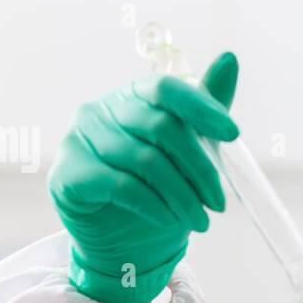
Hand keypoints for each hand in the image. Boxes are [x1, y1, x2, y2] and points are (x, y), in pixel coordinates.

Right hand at [48, 55, 239, 302]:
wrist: (119, 242)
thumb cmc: (155, 192)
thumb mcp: (187, 152)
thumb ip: (205, 108)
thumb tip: (230, 59)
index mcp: (132, 97)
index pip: (167, 89)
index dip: (202, 108)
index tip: (233, 134)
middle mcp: (102, 111)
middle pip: (161, 128)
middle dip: (200, 169)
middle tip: (219, 203)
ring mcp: (80, 139)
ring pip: (146, 162)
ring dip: (182, 197)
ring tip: (201, 221)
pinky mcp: (69, 173)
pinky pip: (121, 186)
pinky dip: (154, 205)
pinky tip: (169, 220)